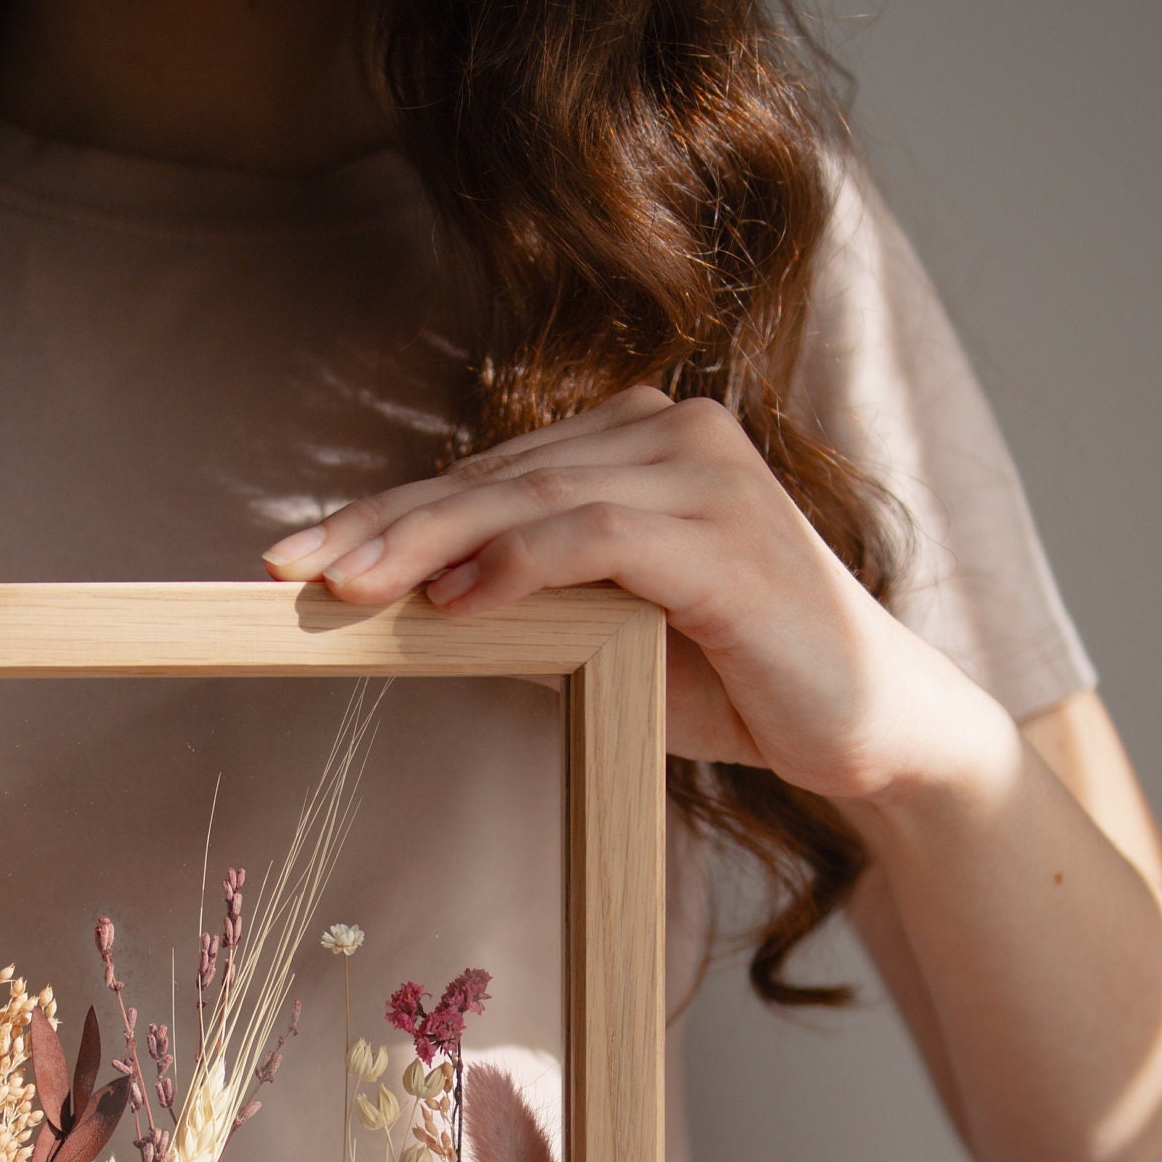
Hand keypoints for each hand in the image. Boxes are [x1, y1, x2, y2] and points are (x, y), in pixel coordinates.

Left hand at [264, 386, 1019, 809]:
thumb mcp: (609, 637)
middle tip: (294, 567)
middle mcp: (673, 434)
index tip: (297, 556)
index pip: (489, 474)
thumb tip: (409, 611)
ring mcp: (705, 473)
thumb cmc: (736, 680)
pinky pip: (598, 535)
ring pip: (535, 494)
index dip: (388, 511)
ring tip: (350, 586)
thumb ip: (530, 606)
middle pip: (497, 474)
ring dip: (431, 540)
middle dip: (386, 522)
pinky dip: (518, 562)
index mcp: (638, 444)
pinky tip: (453, 598)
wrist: (867, 728)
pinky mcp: (725, 533)